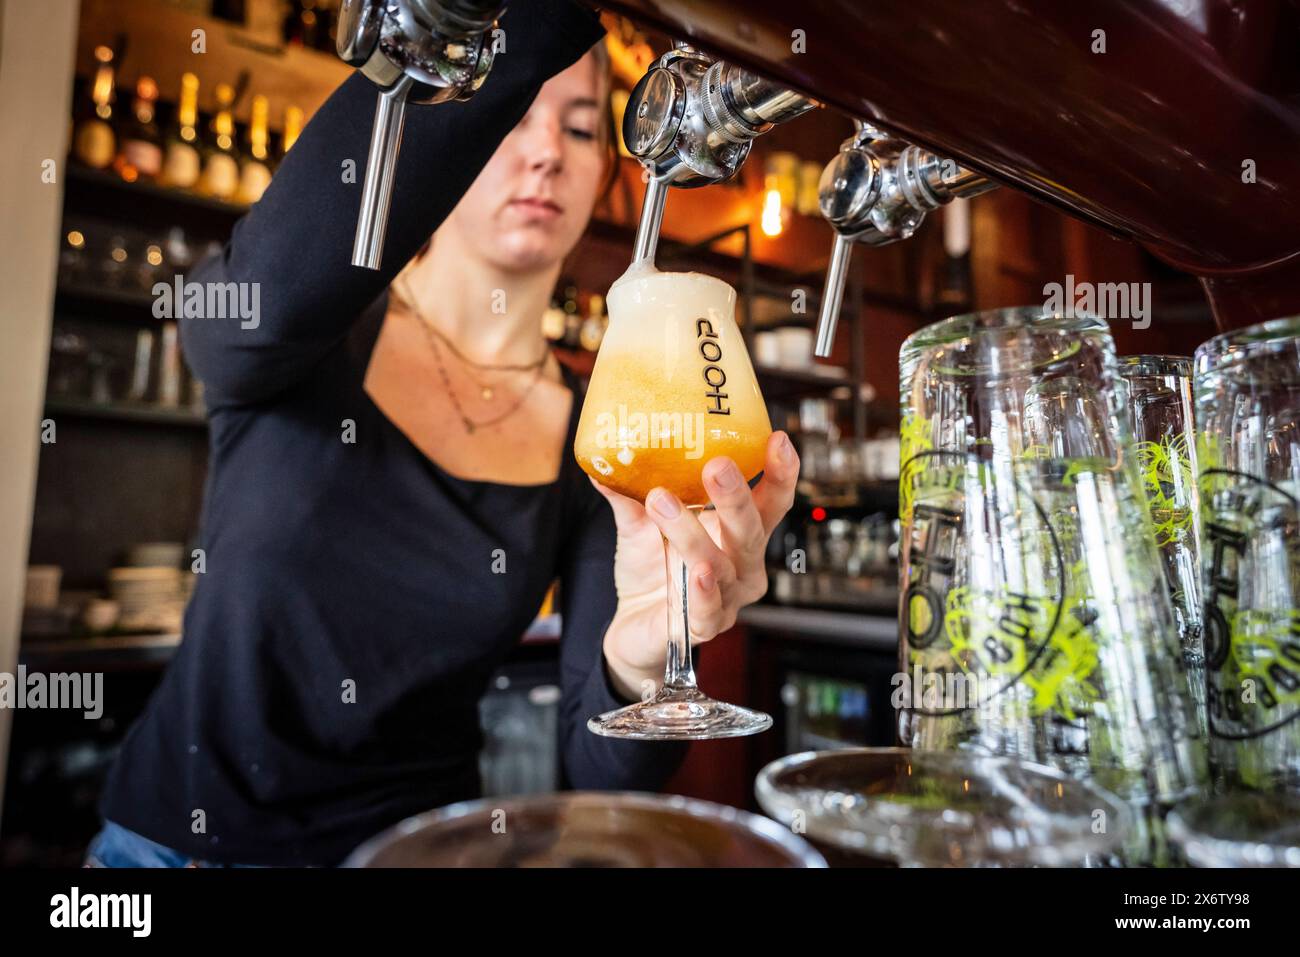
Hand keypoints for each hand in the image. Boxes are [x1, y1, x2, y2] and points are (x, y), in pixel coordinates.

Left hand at [591, 431, 799, 700]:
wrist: (633, 625)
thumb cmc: (650, 570)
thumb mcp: (638, 525)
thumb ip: (629, 495)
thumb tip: (606, 457)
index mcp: (738, 532)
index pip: (770, 501)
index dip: (780, 473)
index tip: (776, 439)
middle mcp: (743, 564)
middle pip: (752, 530)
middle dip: (736, 497)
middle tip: (717, 466)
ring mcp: (728, 598)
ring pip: (720, 565)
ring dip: (691, 533)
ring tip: (662, 502)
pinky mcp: (703, 626)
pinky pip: (709, 609)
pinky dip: (704, 592)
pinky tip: (698, 573)